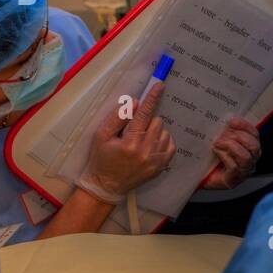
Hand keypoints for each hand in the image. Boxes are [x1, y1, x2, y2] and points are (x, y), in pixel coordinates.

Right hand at [78, 82, 176, 203]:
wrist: (107, 186)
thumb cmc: (102, 159)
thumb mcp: (101, 136)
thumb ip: (118, 117)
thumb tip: (135, 101)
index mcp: (130, 143)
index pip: (143, 114)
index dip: (151, 98)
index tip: (160, 86)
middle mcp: (146, 151)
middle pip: (156, 121)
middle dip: (146, 121)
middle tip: (133, 131)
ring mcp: (156, 160)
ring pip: (164, 132)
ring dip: (154, 131)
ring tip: (140, 140)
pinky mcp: (162, 167)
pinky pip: (171, 145)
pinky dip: (162, 140)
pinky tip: (150, 145)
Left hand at [201, 117, 260, 189]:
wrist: (198, 174)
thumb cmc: (210, 157)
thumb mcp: (220, 140)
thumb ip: (226, 131)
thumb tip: (226, 120)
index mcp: (249, 147)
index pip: (254, 134)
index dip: (245, 126)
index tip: (231, 120)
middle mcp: (251, 160)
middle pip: (254, 146)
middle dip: (239, 137)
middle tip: (224, 134)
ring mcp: (243, 171)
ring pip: (246, 157)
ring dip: (231, 147)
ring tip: (218, 143)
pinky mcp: (233, 180)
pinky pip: (234, 167)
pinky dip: (224, 156)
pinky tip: (216, 151)